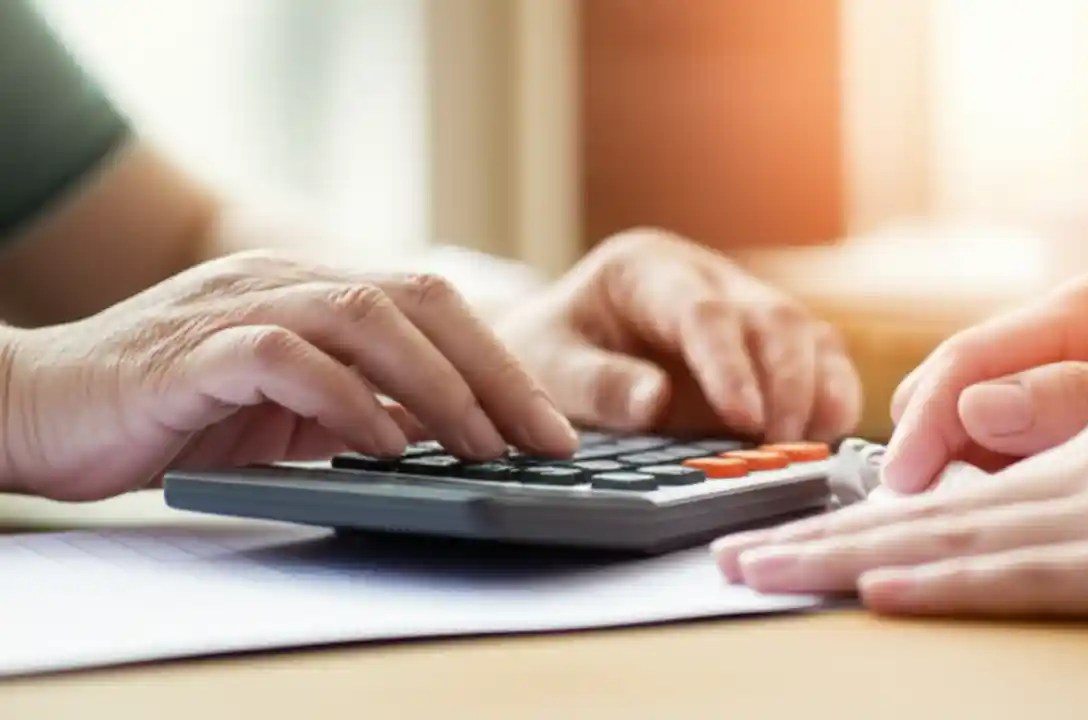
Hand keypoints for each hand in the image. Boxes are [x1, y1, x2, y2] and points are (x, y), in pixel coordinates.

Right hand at [0, 251, 577, 500]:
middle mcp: (286, 282)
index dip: (501, 363)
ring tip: (482, 446)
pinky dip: (343, 399)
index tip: (551, 428)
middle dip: (494, 372)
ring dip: (436, 385)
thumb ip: (356, 405)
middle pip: (418, 300)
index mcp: (314, 290)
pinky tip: (381, 443)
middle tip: (544, 440)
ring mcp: (239, 307)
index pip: (431, 307)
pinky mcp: (192, 351)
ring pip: (364, 318)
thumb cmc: (172, 413)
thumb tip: (442, 431)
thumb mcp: (286, 410)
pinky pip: (283, 359)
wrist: (44, 406)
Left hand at [494, 229, 861, 441]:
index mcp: (647, 268)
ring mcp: (743, 305)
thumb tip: (656, 402)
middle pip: (771, 316)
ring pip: (807, 334)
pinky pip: (818, 359)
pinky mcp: (766, 342)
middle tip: (780, 443)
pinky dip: (830, 397)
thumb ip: (598, 384)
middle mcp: (707, 277)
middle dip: (786, 381)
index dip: (728, 364)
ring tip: (808, 446)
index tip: (743, 417)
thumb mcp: (550, 367)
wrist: (558, 348)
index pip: (701, 310)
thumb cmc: (549, 352)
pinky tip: (823, 437)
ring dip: (818, 390)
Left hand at [713, 412, 1087, 621]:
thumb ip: (1062, 472)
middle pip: (919, 517)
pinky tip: (883, 588)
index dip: (852, 521)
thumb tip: (982, 487)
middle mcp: (1068, 481)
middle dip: (817, 540)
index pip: (940, 500)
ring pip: (950, 541)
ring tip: (766, 573)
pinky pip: (1029, 577)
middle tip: (733, 559)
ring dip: (847, 558)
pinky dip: (950, 584)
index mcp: (1068, 464)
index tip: (783, 541)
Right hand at [882, 276, 1087, 492]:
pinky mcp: (1062, 406)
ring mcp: (1058, 366)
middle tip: (927, 509)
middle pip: (951, 382)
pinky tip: (997, 504)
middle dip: (929, 440)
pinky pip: (999, 439)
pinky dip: (987, 472)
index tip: (902, 485)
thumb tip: (973, 408)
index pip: (968, 359)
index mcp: (1085, 309)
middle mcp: (1060, 329)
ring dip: (955, 460)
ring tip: (960, 514)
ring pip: (966, 413)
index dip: (924, 422)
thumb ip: (1076, 403)